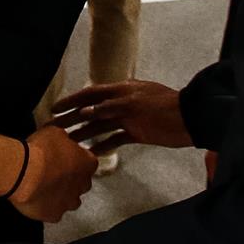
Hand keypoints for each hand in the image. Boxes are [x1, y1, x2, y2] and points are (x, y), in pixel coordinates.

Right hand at [8, 125, 94, 221]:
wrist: (24, 173)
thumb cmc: (41, 150)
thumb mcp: (55, 133)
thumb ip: (64, 140)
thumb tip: (63, 141)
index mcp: (87, 164)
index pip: (89, 162)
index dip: (77, 160)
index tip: (66, 157)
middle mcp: (82, 185)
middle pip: (82, 184)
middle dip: (72, 179)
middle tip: (55, 172)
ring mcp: (69, 202)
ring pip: (70, 201)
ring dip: (62, 195)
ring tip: (45, 187)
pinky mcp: (54, 215)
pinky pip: (54, 212)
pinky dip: (47, 207)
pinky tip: (36, 199)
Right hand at [52, 80, 190, 153]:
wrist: (189, 120)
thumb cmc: (161, 108)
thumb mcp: (134, 104)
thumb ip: (108, 107)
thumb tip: (83, 112)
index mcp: (120, 90)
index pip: (90, 94)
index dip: (71, 101)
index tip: (54, 109)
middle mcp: (121, 103)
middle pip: (92, 111)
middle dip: (72, 119)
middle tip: (54, 129)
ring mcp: (129, 118)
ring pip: (102, 126)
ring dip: (86, 133)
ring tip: (68, 144)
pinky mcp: (137, 132)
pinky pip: (117, 138)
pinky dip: (106, 145)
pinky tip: (93, 153)